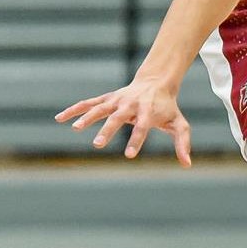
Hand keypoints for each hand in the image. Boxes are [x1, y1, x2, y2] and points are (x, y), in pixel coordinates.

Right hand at [56, 76, 192, 165]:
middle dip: (107, 131)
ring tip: (75, 129)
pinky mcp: (107, 99)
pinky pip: (88, 103)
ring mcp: (116, 100)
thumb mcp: (179, 124)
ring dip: (87, 118)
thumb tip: (186, 164)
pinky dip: (74, 110)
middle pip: (117, 118)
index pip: (141, 128)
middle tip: (97, 145)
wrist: (156, 83)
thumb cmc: (167, 108)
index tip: (128, 155)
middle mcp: (130, 105)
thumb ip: (182, 143)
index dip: (136, 140)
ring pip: (99, 108)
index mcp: (147, 112)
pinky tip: (60, 118)